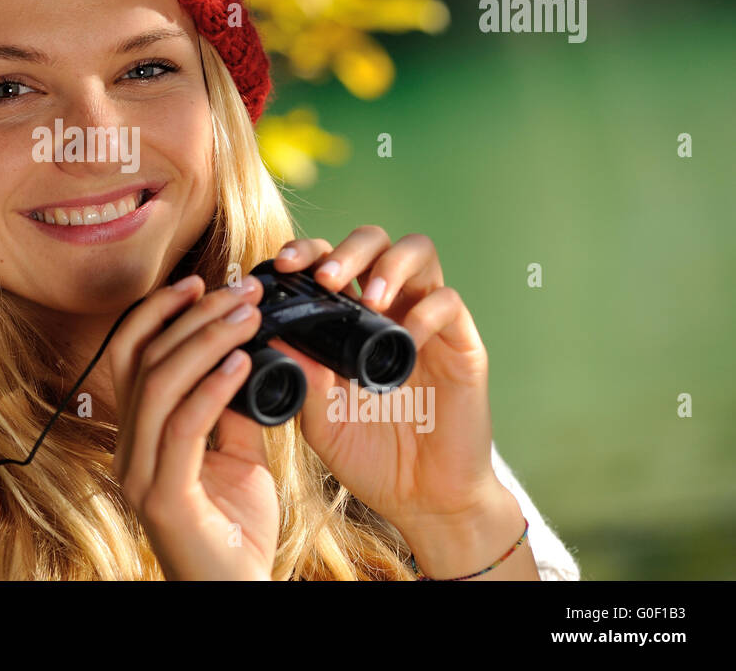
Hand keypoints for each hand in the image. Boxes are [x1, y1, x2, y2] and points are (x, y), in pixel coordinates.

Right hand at [109, 274, 277, 580]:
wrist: (237, 597)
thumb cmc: (237, 533)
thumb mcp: (238, 458)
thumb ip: (234, 411)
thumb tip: (248, 357)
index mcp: (138, 438)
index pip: (131, 358)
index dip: (157, 314)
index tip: (199, 283)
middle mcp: (128, 452)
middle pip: (145, 362)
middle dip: (193, 317)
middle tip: (241, 291)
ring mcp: (141, 476)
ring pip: (160, 386)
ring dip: (207, 341)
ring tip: (249, 315)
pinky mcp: (164, 498)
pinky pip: (184, 428)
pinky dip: (212, 388)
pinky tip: (243, 363)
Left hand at [268, 227, 518, 567]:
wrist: (422, 500)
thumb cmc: (369, 456)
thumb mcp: (322, 421)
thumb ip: (303, 381)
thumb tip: (278, 336)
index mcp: (348, 318)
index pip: (329, 260)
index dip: (307, 251)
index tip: (283, 265)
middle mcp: (389, 308)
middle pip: (374, 240)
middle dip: (347, 249)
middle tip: (326, 279)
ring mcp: (427, 321)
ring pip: (419, 253)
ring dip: (389, 265)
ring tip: (369, 299)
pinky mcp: (462, 344)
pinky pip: (448, 302)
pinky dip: (425, 311)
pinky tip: (405, 335)